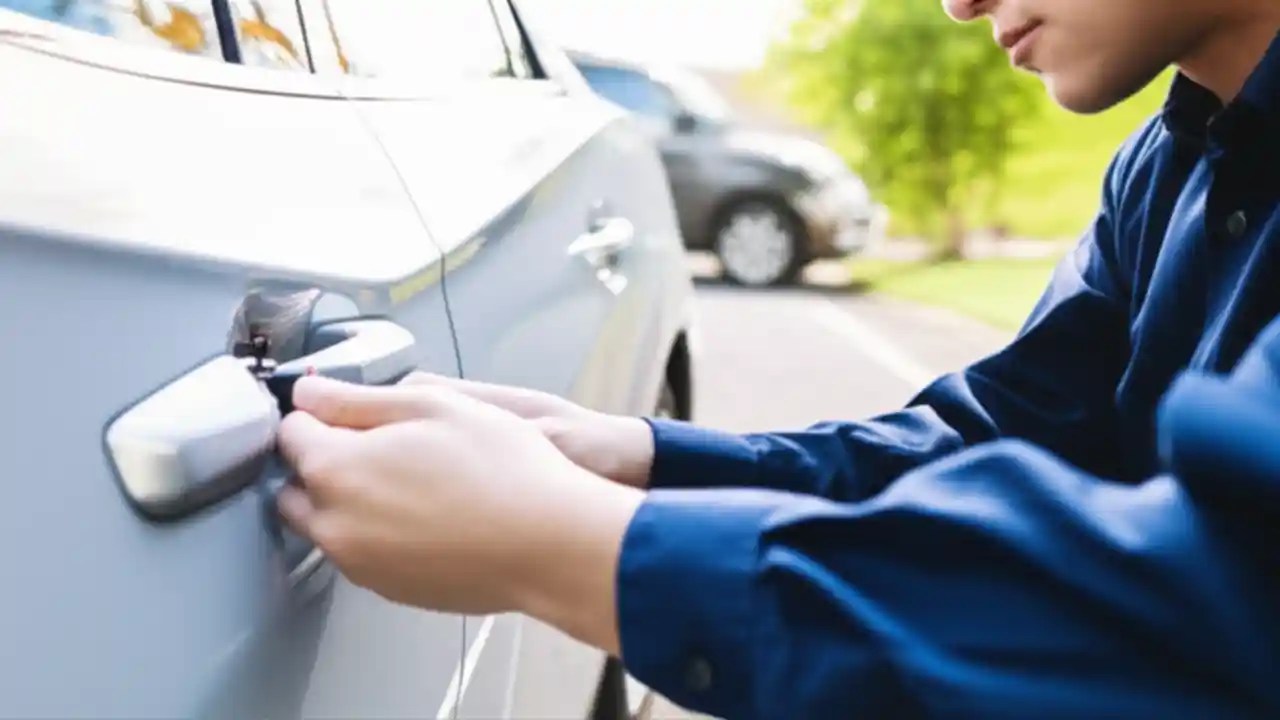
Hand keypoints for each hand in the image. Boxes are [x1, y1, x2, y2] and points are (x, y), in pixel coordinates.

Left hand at [276, 376, 642, 653]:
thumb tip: (308, 397)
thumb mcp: (433, 403)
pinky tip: (427, 516)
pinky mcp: (389, 589)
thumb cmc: (502, 467)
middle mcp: (333, 523)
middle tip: (380, 445)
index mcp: (335, 469)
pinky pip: (363, 553)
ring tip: (410, 481)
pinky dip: (378, 532)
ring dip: (350, 500)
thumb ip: (357, 398)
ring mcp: (360, 563)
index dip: (320, 413)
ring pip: (329, 524)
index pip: (290, 431)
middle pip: (298, 485)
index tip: (349, 410)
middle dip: (324, 461)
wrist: (550, 544)